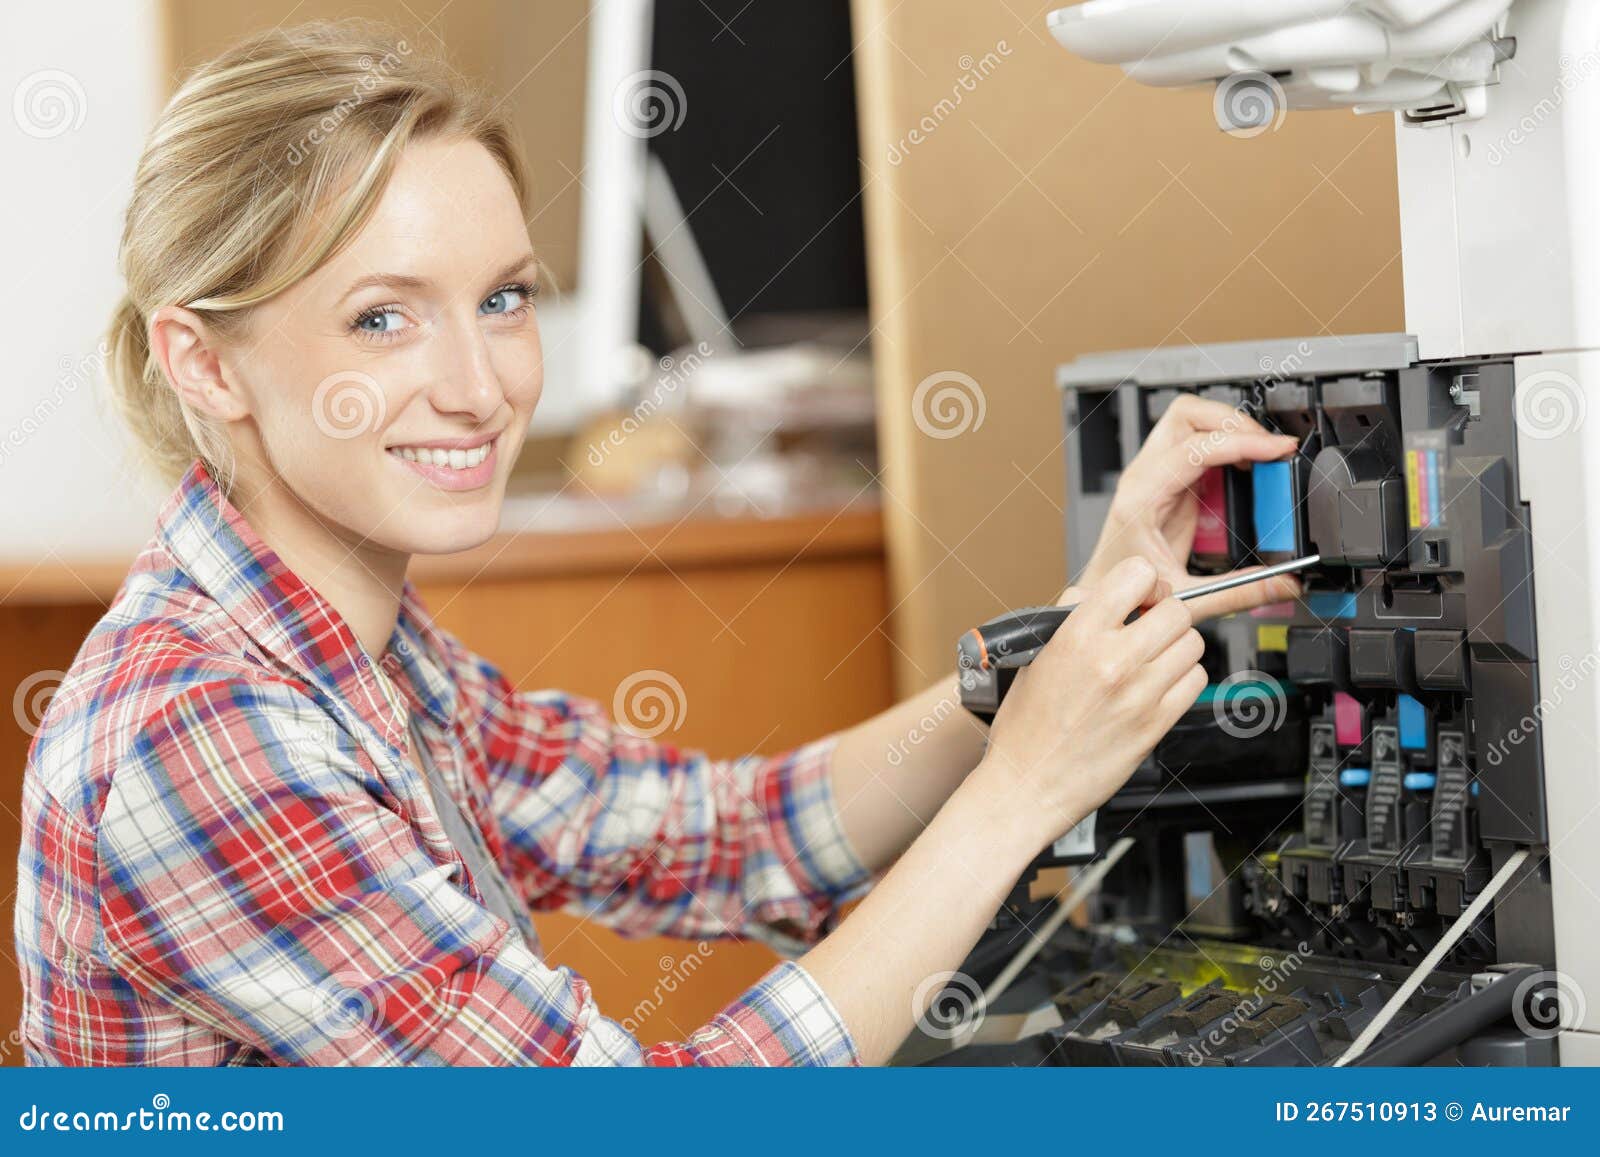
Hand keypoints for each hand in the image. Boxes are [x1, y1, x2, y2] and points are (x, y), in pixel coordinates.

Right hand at [975, 556, 1204, 837]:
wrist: (1027, 784)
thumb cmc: (1025, 728)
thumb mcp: (1036, 657)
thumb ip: (1073, 619)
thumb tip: (1104, 596)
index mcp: (1078, 635)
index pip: (1137, 575)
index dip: (1143, 583)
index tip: (1138, 596)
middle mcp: (1114, 660)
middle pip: (1177, 610)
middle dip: (1165, 615)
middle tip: (1148, 629)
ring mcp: (1140, 693)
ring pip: (1193, 644)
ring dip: (1177, 646)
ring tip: (1153, 659)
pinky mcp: (1156, 724)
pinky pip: (1195, 681)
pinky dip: (1183, 678)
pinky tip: (1159, 685)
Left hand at [1080, 394, 1301, 619]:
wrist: (1104, 590)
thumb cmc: (1126, 589)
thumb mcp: (1185, 595)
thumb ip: (1239, 590)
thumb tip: (1286, 581)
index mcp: (1141, 497)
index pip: (1194, 448)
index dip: (1241, 441)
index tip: (1277, 449)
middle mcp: (1144, 476)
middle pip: (1187, 415)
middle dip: (1235, 422)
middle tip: (1271, 447)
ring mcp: (1154, 472)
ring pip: (1192, 421)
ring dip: (1231, 429)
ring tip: (1264, 454)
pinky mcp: (1168, 477)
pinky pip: (1198, 442)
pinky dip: (1227, 444)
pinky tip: (1248, 465)